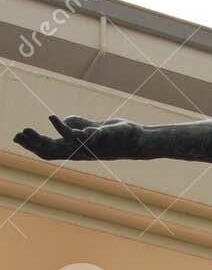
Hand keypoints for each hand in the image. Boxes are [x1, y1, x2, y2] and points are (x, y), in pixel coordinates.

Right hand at [14, 114, 139, 161]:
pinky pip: (79, 134)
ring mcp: (89, 146)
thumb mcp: (90, 127)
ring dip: (42, 138)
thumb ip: (75, 123)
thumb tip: (61, 121)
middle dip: (32, 144)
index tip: (16, 137)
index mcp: (76, 148)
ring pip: (61, 145)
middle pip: (51, 151)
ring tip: (28, 128)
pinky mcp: (99, 137)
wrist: (137, 140)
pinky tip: (52, 118)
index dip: (31, 145)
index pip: (48, 150)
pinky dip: (64, 127)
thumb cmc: (114, 135)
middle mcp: (80, 151)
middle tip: (18, 134)